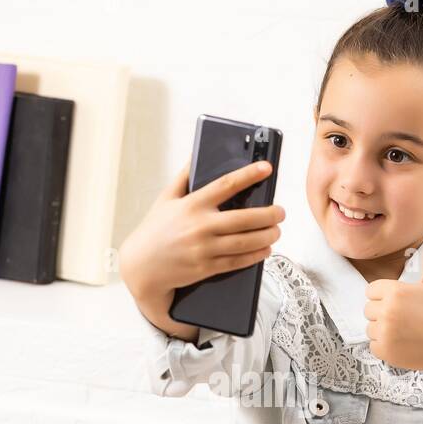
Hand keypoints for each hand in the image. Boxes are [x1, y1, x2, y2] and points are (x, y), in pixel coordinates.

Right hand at [118, 159, 284, 304]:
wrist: (141, 266)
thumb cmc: (155, 230)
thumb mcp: (165, 199)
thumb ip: (183, 177)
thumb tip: (197, 155)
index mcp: (191, 205)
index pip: (226, 185)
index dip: (249, 175)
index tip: (267, 168)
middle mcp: (199, 226)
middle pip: (244, 218)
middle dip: (269, 214)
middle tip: (281, 212)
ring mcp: (203, 249)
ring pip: (245, 242)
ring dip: (267, 236)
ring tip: (277, 230)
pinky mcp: (206, 268)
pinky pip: (237, 261)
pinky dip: (255, 255)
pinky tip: (265, 249)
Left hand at [364, 233, 422, 372]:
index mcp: (395, 291)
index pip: (371, 291)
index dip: (384, 297)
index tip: (401, 305)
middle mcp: (387, 310)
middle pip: (368, 310)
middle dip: (382, 314)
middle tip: (405, 320)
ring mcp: (384, 331)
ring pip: (370, 328)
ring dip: (383, 331)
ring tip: (405, 332)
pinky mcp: (384, 350)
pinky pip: (373, 346)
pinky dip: (385, 347)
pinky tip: (403, 344)